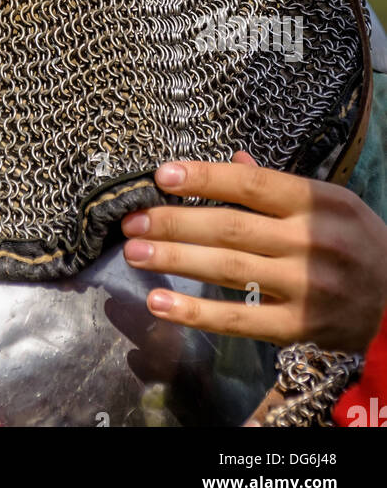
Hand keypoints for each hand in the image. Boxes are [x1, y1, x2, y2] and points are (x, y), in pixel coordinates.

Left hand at [121, 152, 386, 353]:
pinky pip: (240, 320)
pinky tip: (161, 302)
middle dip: (175, 222)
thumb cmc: (357, 243)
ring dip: (175, 259)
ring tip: (134, 252)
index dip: (203, 178)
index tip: (161, 176)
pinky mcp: (300, 327)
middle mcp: (311, 241)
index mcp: (317, 201)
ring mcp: (306, 287)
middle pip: (230, 226)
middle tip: (131, 220)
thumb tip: (233, 160)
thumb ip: (278, 185)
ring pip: (229, 269)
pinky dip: (197, 312)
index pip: (250, 184)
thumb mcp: (331, 203)